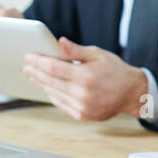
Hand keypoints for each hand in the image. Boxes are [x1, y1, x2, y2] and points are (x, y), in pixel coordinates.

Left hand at [22, 38, 146, 121]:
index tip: (28, 56)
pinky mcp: (83, 115)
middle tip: (26, 66)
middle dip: (36, 72)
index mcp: (85, 76)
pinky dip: (52, 95)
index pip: (53, 68)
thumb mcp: (97, 54)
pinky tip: (47, 87)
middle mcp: (82, 94)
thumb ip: (75, 50)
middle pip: (50, 81)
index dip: (38, 61)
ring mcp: (82, 107)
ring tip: (33, 76)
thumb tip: (59, 42)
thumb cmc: (114, 70)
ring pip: (54, 94)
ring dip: (41, 84)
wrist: (131, 93)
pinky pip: (61, 104)